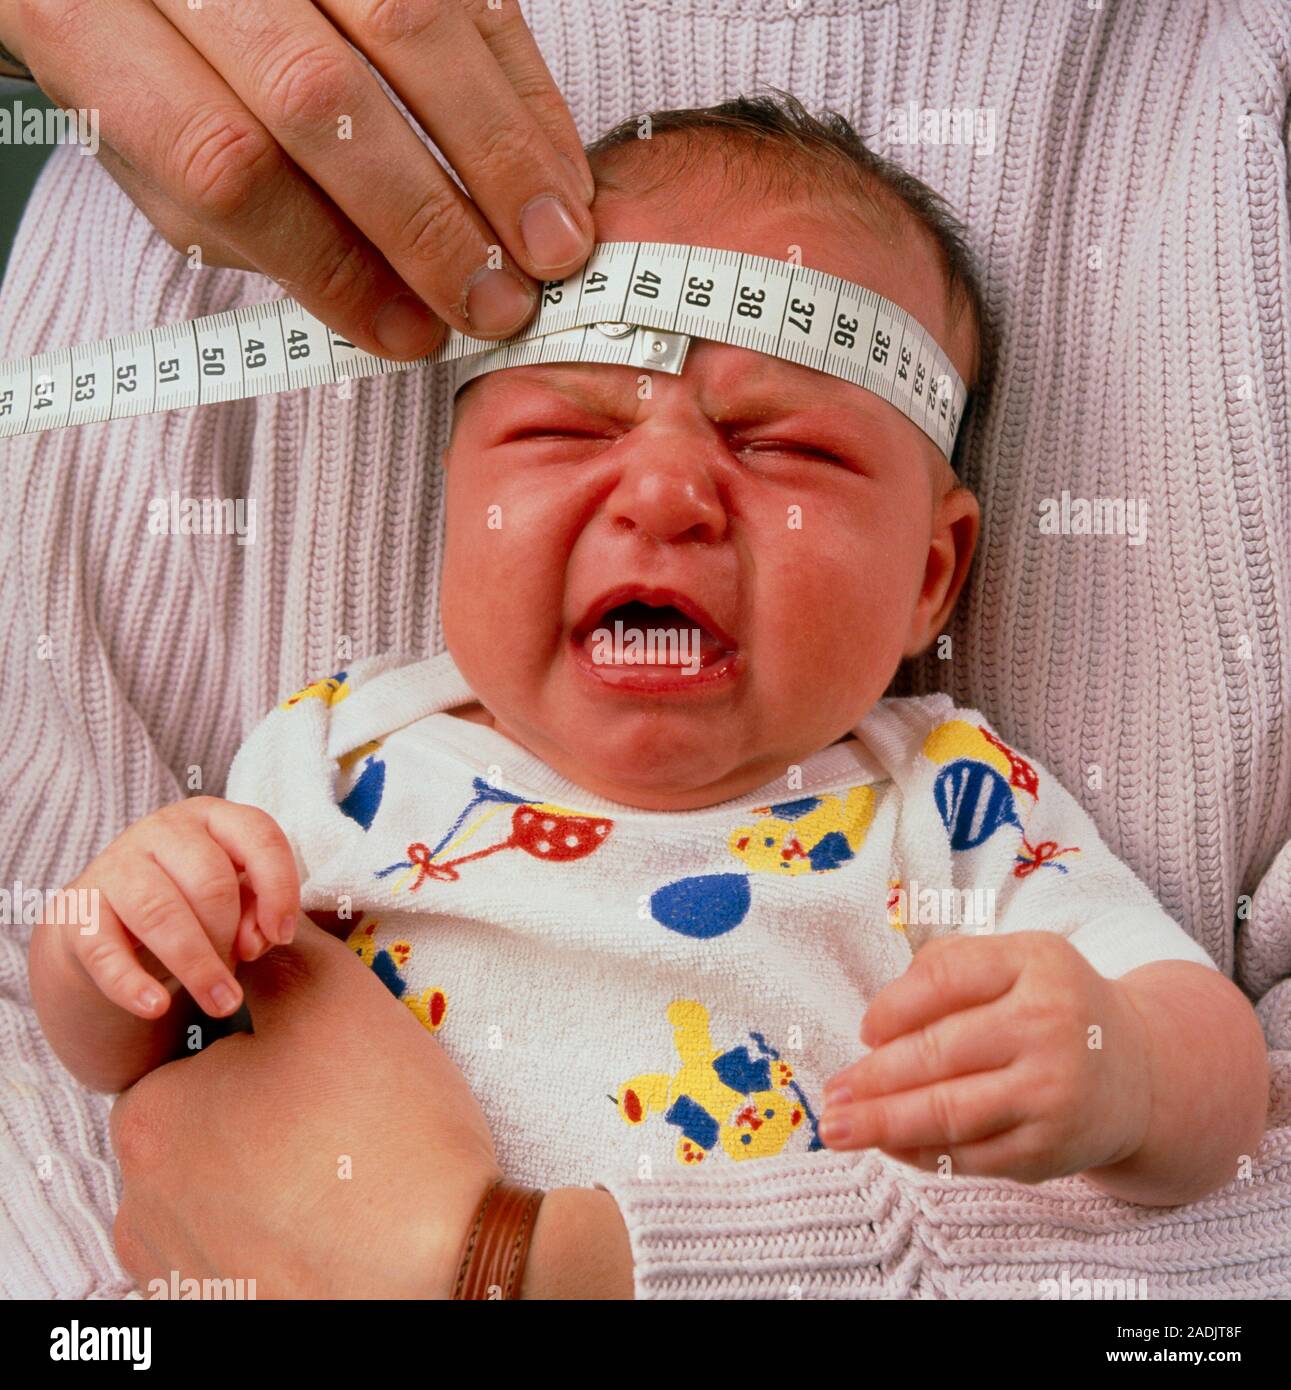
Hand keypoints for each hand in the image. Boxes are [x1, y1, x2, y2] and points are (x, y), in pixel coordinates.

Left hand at [1, 0, 595, 355]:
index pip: (223, 163)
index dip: (331, 262)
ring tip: (552, 243)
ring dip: (501, 152)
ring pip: (411, 26)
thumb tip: (392, 308)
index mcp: (90, 31)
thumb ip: (259, 232)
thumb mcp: (161, 163)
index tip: (407, 332)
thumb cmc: (163, 67)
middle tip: (498, 300)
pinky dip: (524, 89)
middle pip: (320, 98)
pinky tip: (554, 166)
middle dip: (426, 219)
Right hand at [62, 795, 299, 1021]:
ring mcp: (116, 866)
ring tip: (221, 1003)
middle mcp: (163, 831)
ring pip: (163, 914)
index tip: (282, 935)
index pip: (258, 835)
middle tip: (237, 972)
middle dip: (231, 936)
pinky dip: (132, 984)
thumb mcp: (234, 897)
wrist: (105, 919)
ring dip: (198, 966)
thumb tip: (258, 940)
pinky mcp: (78, 910)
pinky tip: (157, 1007)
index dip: (279, 888)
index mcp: (212, 817)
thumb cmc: (190, 902)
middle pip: (211, 883)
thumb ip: (257, 911)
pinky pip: (105, 951)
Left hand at [110, 917, 501, 1297]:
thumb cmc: (380, 1123)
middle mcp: (136, 1204)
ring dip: (266, 1178)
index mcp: (148, 1116)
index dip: (266, 1048)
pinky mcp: (213, 1312)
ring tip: (343, 1172)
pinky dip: (275, 1238)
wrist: (439, 1263)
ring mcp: (172, 1271)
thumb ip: (278, 947)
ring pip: (217, 1193)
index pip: (196, 1054)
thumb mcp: (333, 996)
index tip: (321, 1067)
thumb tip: (254, 933)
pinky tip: (331, 1226)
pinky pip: (234, 1255)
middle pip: (204, 1126)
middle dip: (263, 1114)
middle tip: (340, 1116)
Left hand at [819, 931, 1152, 1182]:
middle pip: (940, 1052)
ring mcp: (1053, 1091)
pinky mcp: (1051, 1147)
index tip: (864, 1031)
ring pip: (950, 1111)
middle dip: (873, 1077)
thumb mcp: (1015, 960)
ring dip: (884, 1122)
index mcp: (1034, 963)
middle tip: (831, 1095)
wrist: (1142, 1071)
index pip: (946, 978)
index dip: (893, 1007)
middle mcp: (1049, 1025)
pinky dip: (922, 1153)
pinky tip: (888, 1145)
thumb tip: (875, 1024)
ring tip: (839, 1128)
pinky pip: (972, 1155)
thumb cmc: (1051, 1006)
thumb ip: (946, 968)